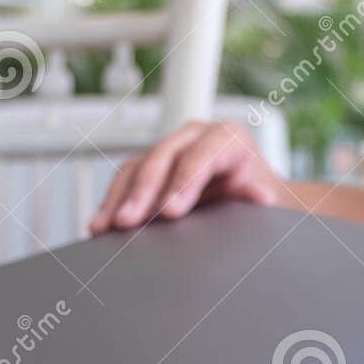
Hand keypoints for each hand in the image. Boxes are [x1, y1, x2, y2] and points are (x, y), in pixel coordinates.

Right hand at [90, 120, 286, 233]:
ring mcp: (170, 147)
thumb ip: (256, 194)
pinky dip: (112, 202)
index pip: (201, 156)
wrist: (254, 193)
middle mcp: (195, 135)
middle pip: (162, 159)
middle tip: (128, 222)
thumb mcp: (264, 194)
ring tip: (105, 227)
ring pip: (137, 167)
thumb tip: (262, 197)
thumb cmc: (260, 193)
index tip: (170, 212)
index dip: (184, 183)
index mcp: (228, 137)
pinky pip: (126, 179)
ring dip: (119, 199)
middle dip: (143, 193)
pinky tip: (100, 224)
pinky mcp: (151, 163)